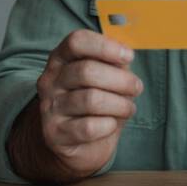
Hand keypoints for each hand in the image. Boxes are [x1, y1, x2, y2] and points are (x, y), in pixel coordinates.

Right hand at [34, 29, 142, 179]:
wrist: (78, 143)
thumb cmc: (96, 103)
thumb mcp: (105, 78)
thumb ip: (113, 64)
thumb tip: (125, 57)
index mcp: (61, 59)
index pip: (76, 41)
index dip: (105, 46)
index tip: (129, 56)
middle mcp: (50, 80)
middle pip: (87, 71)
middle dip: (121, 79)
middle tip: (137, 87)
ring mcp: (49, 107)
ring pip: (91, 99)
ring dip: (120, 104)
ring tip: (128, 108)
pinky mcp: (55, 134)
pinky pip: (89, 127)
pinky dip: (108, 125)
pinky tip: (111, 125)